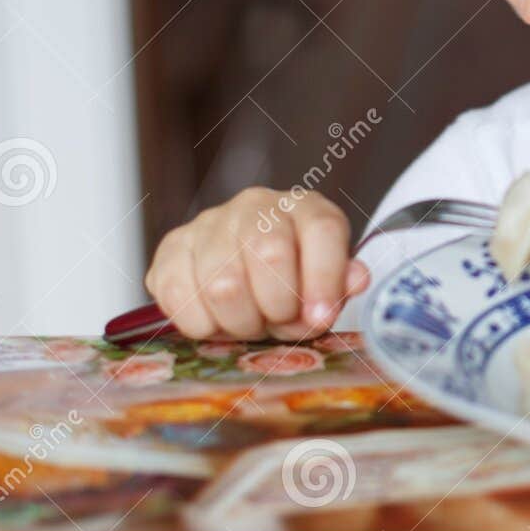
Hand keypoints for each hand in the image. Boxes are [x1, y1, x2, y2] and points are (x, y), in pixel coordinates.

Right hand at [144, 187, 369, 339]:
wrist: (241, 272)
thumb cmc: (293, 282)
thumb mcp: (327, 284)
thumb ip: (342, 283)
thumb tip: (357, 280)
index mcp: (306, 208)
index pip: (322, 229)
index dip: (324, 278)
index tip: (321, 318)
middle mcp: (257, 205)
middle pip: (269, 253)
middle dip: (278, 306)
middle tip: (278, 322)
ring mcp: (210, 222)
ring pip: (222, 284)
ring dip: (240, 322)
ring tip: (250, 322)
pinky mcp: (172, 246)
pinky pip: (179, 296)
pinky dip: (201, 324)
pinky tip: (216, 321)